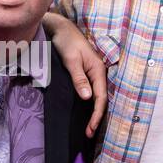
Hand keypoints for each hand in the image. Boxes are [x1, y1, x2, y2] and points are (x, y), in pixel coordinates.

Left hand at [44, 13, 106, 136]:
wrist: (61, 29)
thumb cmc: (66, 42)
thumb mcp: (71, 60)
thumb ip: (79, 79)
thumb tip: (87, 98)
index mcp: (98, 70)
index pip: (101, 97)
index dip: (97, 114)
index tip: (91, 128)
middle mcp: (98, 73)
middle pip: (101, 99)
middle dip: (96, 117)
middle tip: (88, 133)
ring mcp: (93, 74)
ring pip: (97, 97)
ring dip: (93, 112)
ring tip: (87, 128)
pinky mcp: (86, 73)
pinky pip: (91, 92)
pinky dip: (89, 104)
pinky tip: (84, 111)